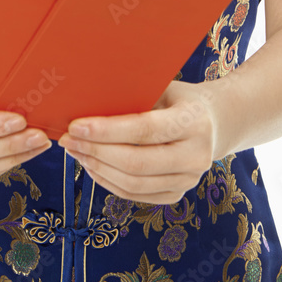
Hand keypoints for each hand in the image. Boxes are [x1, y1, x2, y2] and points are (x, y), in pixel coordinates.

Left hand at [57, 80, 216, 203]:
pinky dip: (108, 181)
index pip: (144, 129)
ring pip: (133, 184)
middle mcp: (195, 155)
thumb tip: (87, 97)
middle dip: (95, 151)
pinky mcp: (176, 194)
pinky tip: (91, 165)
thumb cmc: (178, 98)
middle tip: (68, 139)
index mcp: (193, 121)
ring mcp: (188, 180)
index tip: (75, 125)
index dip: (106, 130)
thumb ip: (135, 94)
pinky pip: (135, 195)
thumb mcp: (163, 86)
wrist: (213, 122)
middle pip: (136, 162)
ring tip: (76, 151)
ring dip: (97, 168)